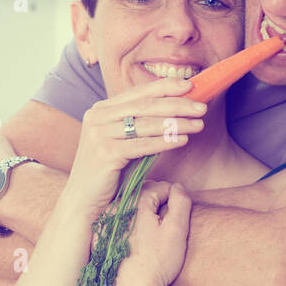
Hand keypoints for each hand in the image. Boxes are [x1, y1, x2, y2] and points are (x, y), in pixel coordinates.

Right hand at [60, 79, 206, 221]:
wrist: (83, 199)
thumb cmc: (109, 172)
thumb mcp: (123, 142)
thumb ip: (139, 126)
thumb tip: (174, 113)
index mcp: (102, 109)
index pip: (139, 92)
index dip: (166, 87)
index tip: (190, 86)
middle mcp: (98, 116)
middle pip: (145, 105)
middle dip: (177, 104)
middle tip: (201, 106)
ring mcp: (99, 134)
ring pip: (146, 124)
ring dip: (176, 123)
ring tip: (198, 124)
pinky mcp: (105, 153)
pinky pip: (142, 145)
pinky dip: (165, 142)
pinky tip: (183, 140)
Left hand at [110, 181, 191, 285]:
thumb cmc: (158, 262)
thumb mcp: (177, 230)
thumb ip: (180, 202)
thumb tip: (177, 187)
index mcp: (135, 202)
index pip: (159, 187)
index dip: (173, 197)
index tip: (178, 212)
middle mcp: (116, 209)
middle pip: (141, 195)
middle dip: (156, 202)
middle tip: (166, 221)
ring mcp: (106, 224)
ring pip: (128, 208)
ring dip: (141, 213)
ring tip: (152, 231)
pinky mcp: (100, 240)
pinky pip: (117, 224)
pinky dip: (127, 226)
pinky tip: (136, 241)